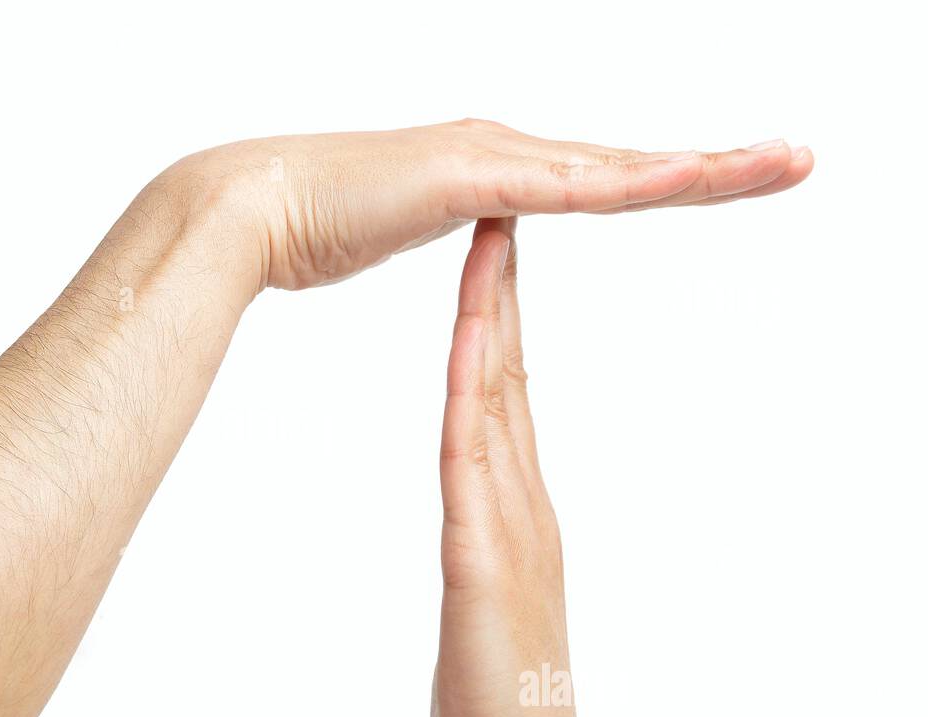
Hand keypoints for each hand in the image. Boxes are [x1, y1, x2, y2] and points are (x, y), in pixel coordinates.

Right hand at [164, 118, 810, 290]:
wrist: (251, 204)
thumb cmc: (314, 222)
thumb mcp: (397, 223)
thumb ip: (438, 222)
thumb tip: (457, 233)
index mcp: (496, 167)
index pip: (603, 178)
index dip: (672, 178)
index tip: (732, 178)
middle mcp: (507, 150)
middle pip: (629, 162)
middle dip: (718, 163)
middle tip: (797, 159)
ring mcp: (490, 157)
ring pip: (616, 166)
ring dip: (702, 166)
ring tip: (780, 162)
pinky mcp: (468, 177)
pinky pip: (567, 186)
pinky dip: (630, 181)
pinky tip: (691, 177)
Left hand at [432, 218, 597, 716]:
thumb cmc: (495, 687)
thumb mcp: (483, 588)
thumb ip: (477, 534)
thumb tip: (465, 498)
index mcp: (517, 508)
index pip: (509, 395)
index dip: (502, 321)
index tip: (492, 255)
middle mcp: (522, 503)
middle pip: (510, 381)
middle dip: (505, 297)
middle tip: (501, 211)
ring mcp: (511, 529)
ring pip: (498, 408)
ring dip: (493, 328)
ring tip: (488, 253)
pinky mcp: (485, 565)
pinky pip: (474, 469)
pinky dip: (472, 405)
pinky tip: (467, 356)